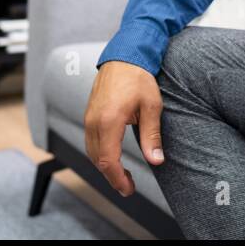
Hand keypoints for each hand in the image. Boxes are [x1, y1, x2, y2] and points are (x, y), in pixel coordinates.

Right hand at [84, 60, 164, 196]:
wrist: (124, 55)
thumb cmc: (139, 78)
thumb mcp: (152, 106)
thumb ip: (151, 135)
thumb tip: (156, 160)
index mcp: (109, 121)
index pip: (108, 160)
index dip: (117, 179)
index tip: (128, 189)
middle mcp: (93, 121)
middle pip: (97, 160)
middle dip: (111, 177)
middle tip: (128, 187)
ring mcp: (88, 117)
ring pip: (92, 152)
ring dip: (105, 166)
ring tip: (123, 175)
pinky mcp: (89, 114)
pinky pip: (90, 141)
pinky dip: (100, 154)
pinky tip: (113, 157)